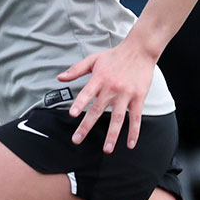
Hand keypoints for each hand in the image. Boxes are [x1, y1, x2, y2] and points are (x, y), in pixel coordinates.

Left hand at [57, 35, 157, 152]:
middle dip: (86, 126)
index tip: (73, 115)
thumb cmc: (114, 55)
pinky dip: (134, 132)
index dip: (80, 104)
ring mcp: (126, 94)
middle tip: (77, 140)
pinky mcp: (138, 97)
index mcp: (99, 79)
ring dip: (112, 135)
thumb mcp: (93, 59)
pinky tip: (130, 144)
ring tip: (107, 149)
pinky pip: (136, 118)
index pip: (87, 93)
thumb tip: (59, 78)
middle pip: (98, 110)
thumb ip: (76, 70)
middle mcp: (111, 88)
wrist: (139, 49)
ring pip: (118, 118)